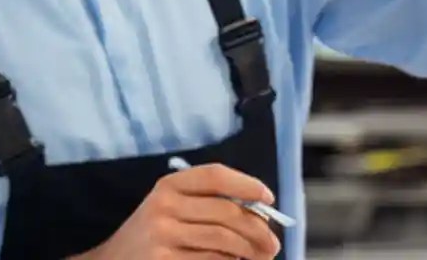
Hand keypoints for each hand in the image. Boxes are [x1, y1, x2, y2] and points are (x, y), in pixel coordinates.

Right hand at [86, 163, 281, 259]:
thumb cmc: (152, 235)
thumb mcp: (170, 208)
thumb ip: (206, 203)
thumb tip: (259, 213)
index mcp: (169, 185)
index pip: (215, 176)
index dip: (247, 184)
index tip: (269, 198)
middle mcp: (164, 206)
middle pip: (225, 211)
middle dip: (257, 228)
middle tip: (273, 242)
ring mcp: (163, 235)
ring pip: (222, 239)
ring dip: (249, 250)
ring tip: (261, 256)